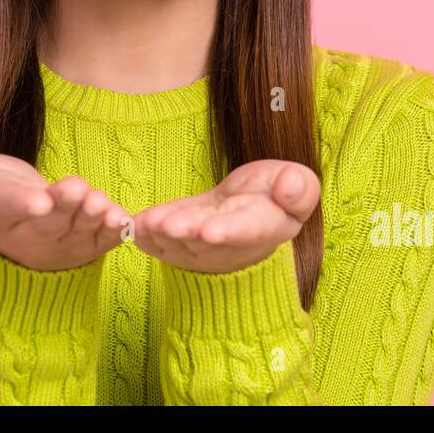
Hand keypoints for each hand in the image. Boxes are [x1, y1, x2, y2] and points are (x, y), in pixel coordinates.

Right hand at [0, 153, 130, 271]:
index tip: (37, 201)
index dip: (22, 205)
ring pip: (76, 230)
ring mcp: (59, 242)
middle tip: (78, 189)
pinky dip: (113, 233)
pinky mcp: (85, 245)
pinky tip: (124, 220)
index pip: (7, 210)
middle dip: (64, 208)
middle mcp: (28, 235)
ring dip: (91, 217)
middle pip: (47, 222)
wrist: (18, 215)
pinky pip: (101, 241)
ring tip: (100, 201)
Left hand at [130, 159, 319, 273]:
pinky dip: (145, 234)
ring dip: (161, 234)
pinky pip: (159, 242)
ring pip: (178, 243)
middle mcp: (228, 244)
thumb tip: (291, 185)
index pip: (244, 231)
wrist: (248, 210)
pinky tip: (134, 224)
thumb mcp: (298, 186)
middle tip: (170, 225)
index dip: (228, 232)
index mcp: (263, 228)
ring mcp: (200, 247)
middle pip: (204, 241)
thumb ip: (299, 188)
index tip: (212, 229)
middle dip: (186, 233)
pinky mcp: (177, 243)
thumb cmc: (274, 195)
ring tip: (147, 222)